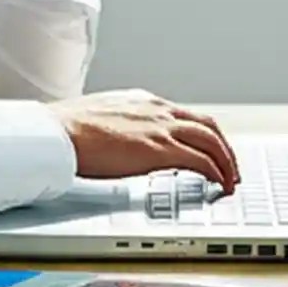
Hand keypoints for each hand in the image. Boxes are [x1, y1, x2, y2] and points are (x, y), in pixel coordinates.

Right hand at [50, 89, 240, 193]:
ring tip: (230, 179)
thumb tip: (118, 142)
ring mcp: (161, 129)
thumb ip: (118, 128)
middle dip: (224, 147)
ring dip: (226, 161)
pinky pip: (201, 161)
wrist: (56, 133)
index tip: (207, 148)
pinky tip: (218, 185)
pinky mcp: (159, 150)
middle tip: (230, 165)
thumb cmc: (66, 130)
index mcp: (143, 102)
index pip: (184, 115)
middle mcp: (158, 110)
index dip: (202, 134)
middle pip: (207, 125)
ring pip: (212, 141)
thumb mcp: (100, 119)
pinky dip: (216, 173)